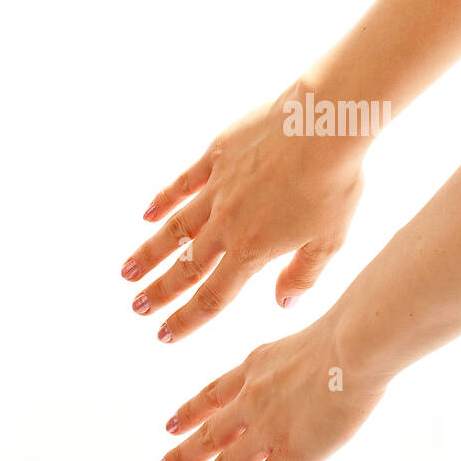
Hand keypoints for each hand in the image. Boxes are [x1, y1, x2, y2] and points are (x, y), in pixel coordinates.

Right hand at [122, 80, 365, 341]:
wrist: (323, 126)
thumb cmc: (334, 184)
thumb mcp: (329, 241)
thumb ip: (303, 276)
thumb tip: (282, 304)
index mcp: (254, 250)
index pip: (213, 296)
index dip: (187, 318)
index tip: (164, 334)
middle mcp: (227, 223)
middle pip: (186, 266)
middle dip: (160, 291)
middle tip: (136, 308)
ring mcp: (218, 188)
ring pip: (175, 228)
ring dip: (149, 252)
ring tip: (126, 272)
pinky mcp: (218, 155)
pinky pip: (184, 182)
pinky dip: (164, 199)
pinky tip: (147, 213)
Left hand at [147, 318, 385, 460]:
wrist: (352, 347)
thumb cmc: (345, 335)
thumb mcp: (301, 337)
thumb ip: (292, 361)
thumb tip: (304, 369)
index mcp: (255, 367)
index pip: (214, 395)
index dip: (191, 413)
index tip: (171, 425)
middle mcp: (253, 400)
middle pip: (209, 434)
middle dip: (180, 456)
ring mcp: (268, 429)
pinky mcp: (292, 455)